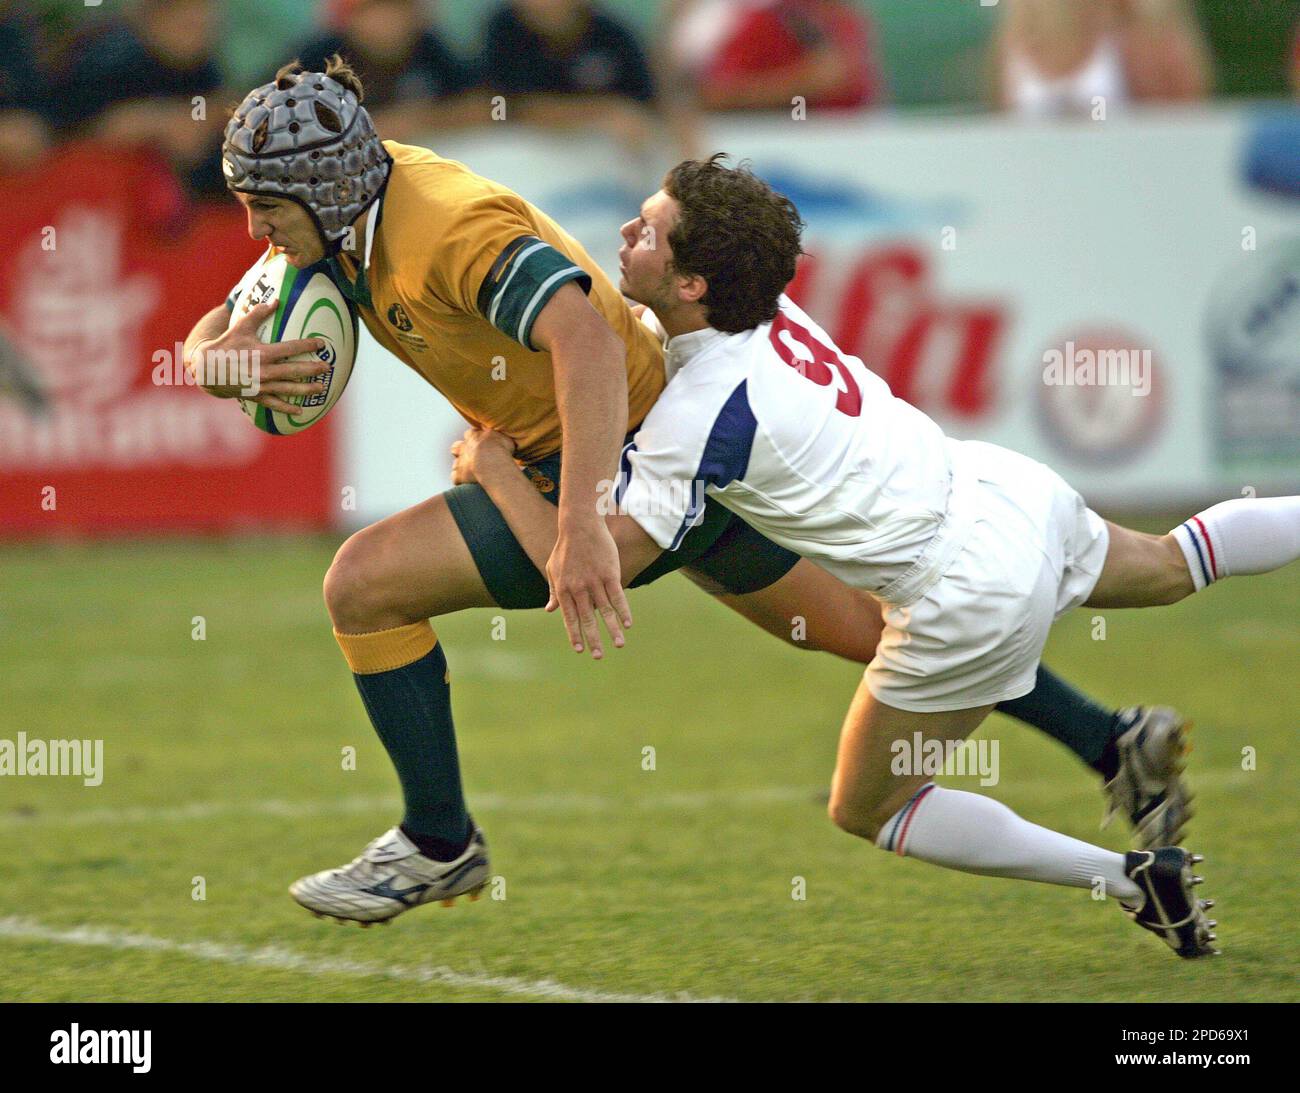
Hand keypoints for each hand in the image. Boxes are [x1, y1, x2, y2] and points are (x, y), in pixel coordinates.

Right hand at [188, 300, 327, 415]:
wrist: (207, 368)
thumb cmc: (226, 344)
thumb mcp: (240, 327)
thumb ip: (258, 313)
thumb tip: (277, 301)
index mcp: (262, 353)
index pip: (291, 348)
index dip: (308, 345)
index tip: (322, 344)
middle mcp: (264, 371)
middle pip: (295, 371)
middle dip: (313, 369)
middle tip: (327, 368)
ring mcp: (261, 385)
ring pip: (288, 389)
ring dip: (306, 389)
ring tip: (321, 389)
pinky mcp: (256, 396)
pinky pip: (274, 404)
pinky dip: (287, 408)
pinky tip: (300, 412)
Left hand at [450, 427, 515, 484]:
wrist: (491, 461)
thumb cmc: (500, 449)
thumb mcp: (504, 438)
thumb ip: (500, 438)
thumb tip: (504, 440)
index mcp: (475, 436)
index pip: (471, 434)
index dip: (475, 439)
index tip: (482, 444)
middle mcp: (464, 448)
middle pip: (456, 447)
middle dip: (461, 451)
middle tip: (474, 458)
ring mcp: (460, 462)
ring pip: (455, 463)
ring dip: (461, 467)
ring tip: (472, 474)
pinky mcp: (459, 475)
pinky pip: (455, 478)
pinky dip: (460, 481)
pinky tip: (468, 484)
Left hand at [545, 520, 631, 658]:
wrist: (579, 525)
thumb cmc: (565, 548)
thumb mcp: (553, 569)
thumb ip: (553, 591)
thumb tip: (549, 610)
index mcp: (564, 589)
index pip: (569, 618)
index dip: (575, 634)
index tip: (580, 649)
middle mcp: (579, 588)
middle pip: (587, 619)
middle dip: (593, 639)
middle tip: (598, 656)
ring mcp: (595, 581)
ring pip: (605, 611)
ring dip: (613, 630)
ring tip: (620, 645)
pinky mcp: (610, 573)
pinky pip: (618, 596)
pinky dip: (623, 611)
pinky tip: (628, 623)